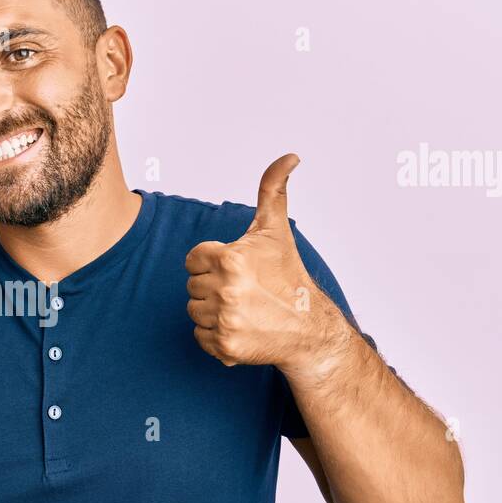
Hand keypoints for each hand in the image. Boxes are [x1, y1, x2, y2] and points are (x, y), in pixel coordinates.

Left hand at [185, 154, 339, 370]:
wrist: (308, 328)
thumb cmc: (287, 275)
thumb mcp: (276, 230)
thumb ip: (272, 189)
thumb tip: (290, 156)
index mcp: (230, 258)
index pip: (193, 259)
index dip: (212, 262)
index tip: (237, 269)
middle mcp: (225, 289)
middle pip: (192, 285)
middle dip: (213, 286)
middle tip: (244, 290)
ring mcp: (224, 320)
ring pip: (193, 310)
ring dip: (212, 310)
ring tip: (242, 308)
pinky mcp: (224, 346)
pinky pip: (198, 336)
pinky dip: (214, 335)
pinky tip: (239, 327)